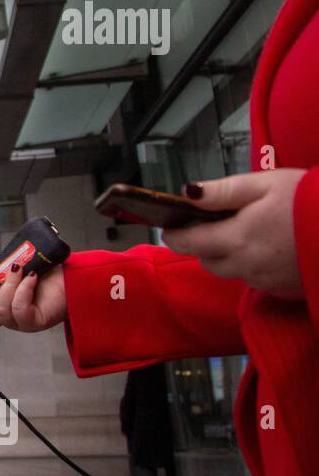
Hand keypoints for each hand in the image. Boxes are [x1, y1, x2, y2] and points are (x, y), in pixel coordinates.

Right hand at [0, 254, 66, 332]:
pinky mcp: (35, 321)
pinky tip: (30, 278)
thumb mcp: (10, 263)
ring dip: (8, 286)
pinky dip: (23, 289)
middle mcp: (7, 317)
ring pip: (0, 311)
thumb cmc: (42, 272)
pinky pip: (19, 308)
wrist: (69, 275)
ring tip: (19, 270)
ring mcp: (20, 322)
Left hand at [161, 170, 305, 299]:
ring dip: (227, 255)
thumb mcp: (266, 184)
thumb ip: (222, 192)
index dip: (175, 233)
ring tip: (247, 231)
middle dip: (202, 244)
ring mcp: (266, 282)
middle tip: (212, 223)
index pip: (187, 244)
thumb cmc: (312, 200)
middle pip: (207, 260)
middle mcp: (247, 266)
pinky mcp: (284, 291)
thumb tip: (186, 193)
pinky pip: (255, 280)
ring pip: (230, 272)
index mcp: (237, 239)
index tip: (171, 224)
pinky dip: (253, 265)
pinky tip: (271, 247)